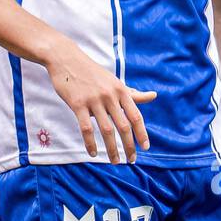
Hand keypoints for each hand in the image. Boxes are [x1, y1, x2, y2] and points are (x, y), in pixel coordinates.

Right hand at [45, 38, 154, 162]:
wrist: (66, 59)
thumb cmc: (92, 72)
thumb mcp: (114, 81)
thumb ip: (133, 93)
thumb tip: (154, 96)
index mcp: (121, 90)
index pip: (135, 116)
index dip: (142, 133)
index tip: (145, 147)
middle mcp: (110, 95)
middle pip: (124, 126)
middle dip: (129, 146)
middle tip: (131, 160)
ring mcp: (94, 100)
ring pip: (107, 130)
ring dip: (112, 149)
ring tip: (114, 161)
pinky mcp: (77, 104)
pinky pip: (86, 128)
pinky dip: (90, 143)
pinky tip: (93, 153)